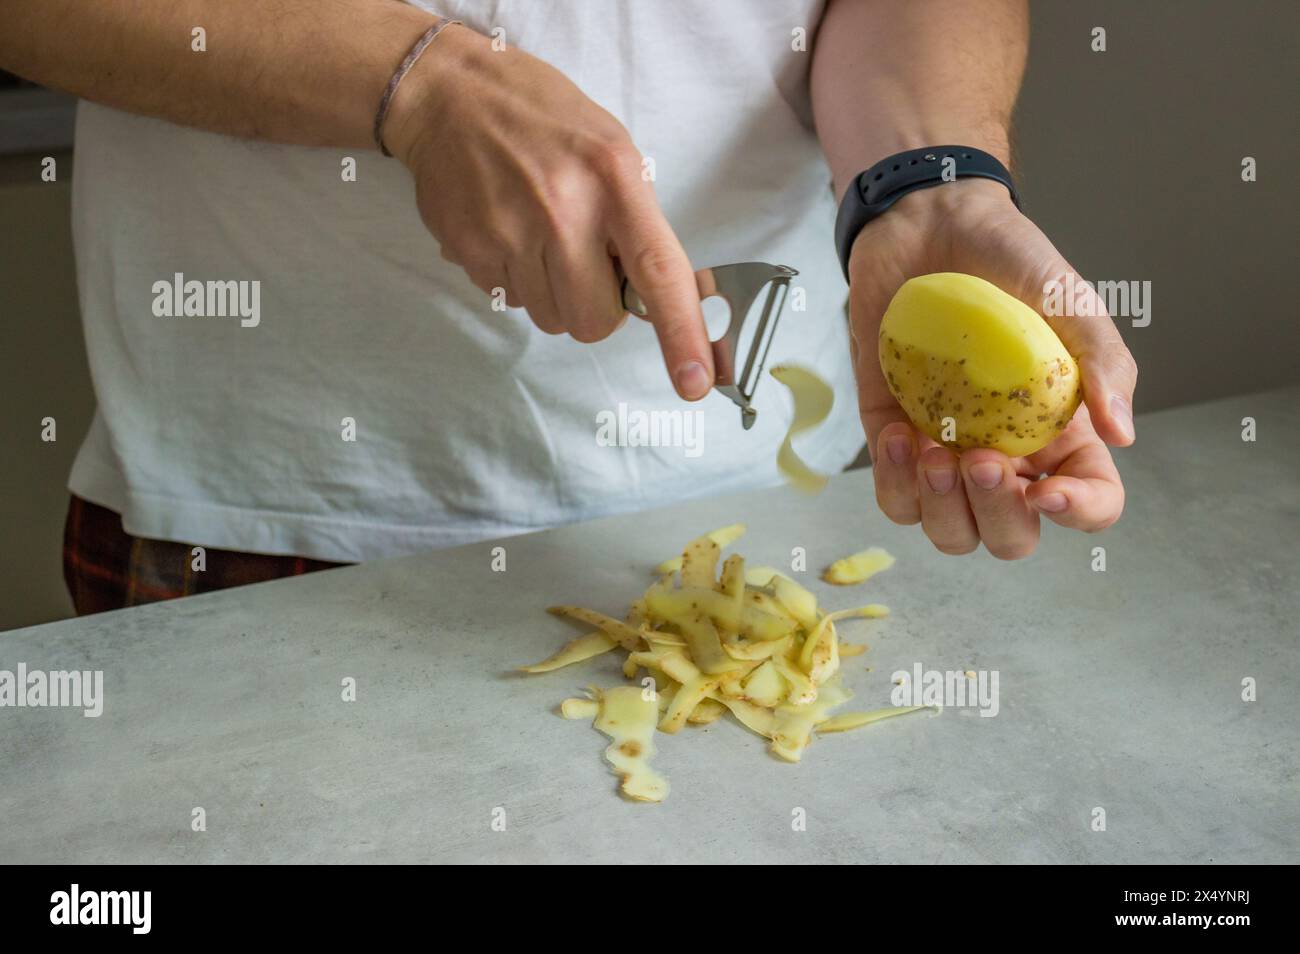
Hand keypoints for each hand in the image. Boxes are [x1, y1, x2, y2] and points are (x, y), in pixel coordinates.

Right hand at [384, 25, 713, 398]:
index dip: (682, 333)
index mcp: (614, 180)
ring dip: (553, 293)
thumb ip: (638, 224)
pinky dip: (515, 279)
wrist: (451, 94)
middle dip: (596, 307)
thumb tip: (667, 298)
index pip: (658, 272)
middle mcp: (563, 210)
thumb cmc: (544, 121)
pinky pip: (510, 301)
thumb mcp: (613, 151)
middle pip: (595, 321)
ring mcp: (511, 233)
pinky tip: (508, 230)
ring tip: (540, 235)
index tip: (697, 381)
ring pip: (551, 319)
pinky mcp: (470, 250)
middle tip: (585, 262)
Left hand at [849, 178, 1136, 558]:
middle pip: (1011, 537)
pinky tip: (899, 435)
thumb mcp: (1069, 302)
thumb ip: (1103, 363)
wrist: (930, 225)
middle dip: (997, 517)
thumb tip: (1123, 433)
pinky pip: (893, 495)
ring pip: (948, 530)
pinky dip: (893, 481)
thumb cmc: (1009, 261)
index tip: (1046, 491)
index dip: (1077, 514)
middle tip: (982, 461)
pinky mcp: (893, 436)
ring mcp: (948, 451)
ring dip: (940, 508)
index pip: (1090, 502)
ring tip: (932, 449)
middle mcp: (1008, 455)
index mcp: (1063, 433)